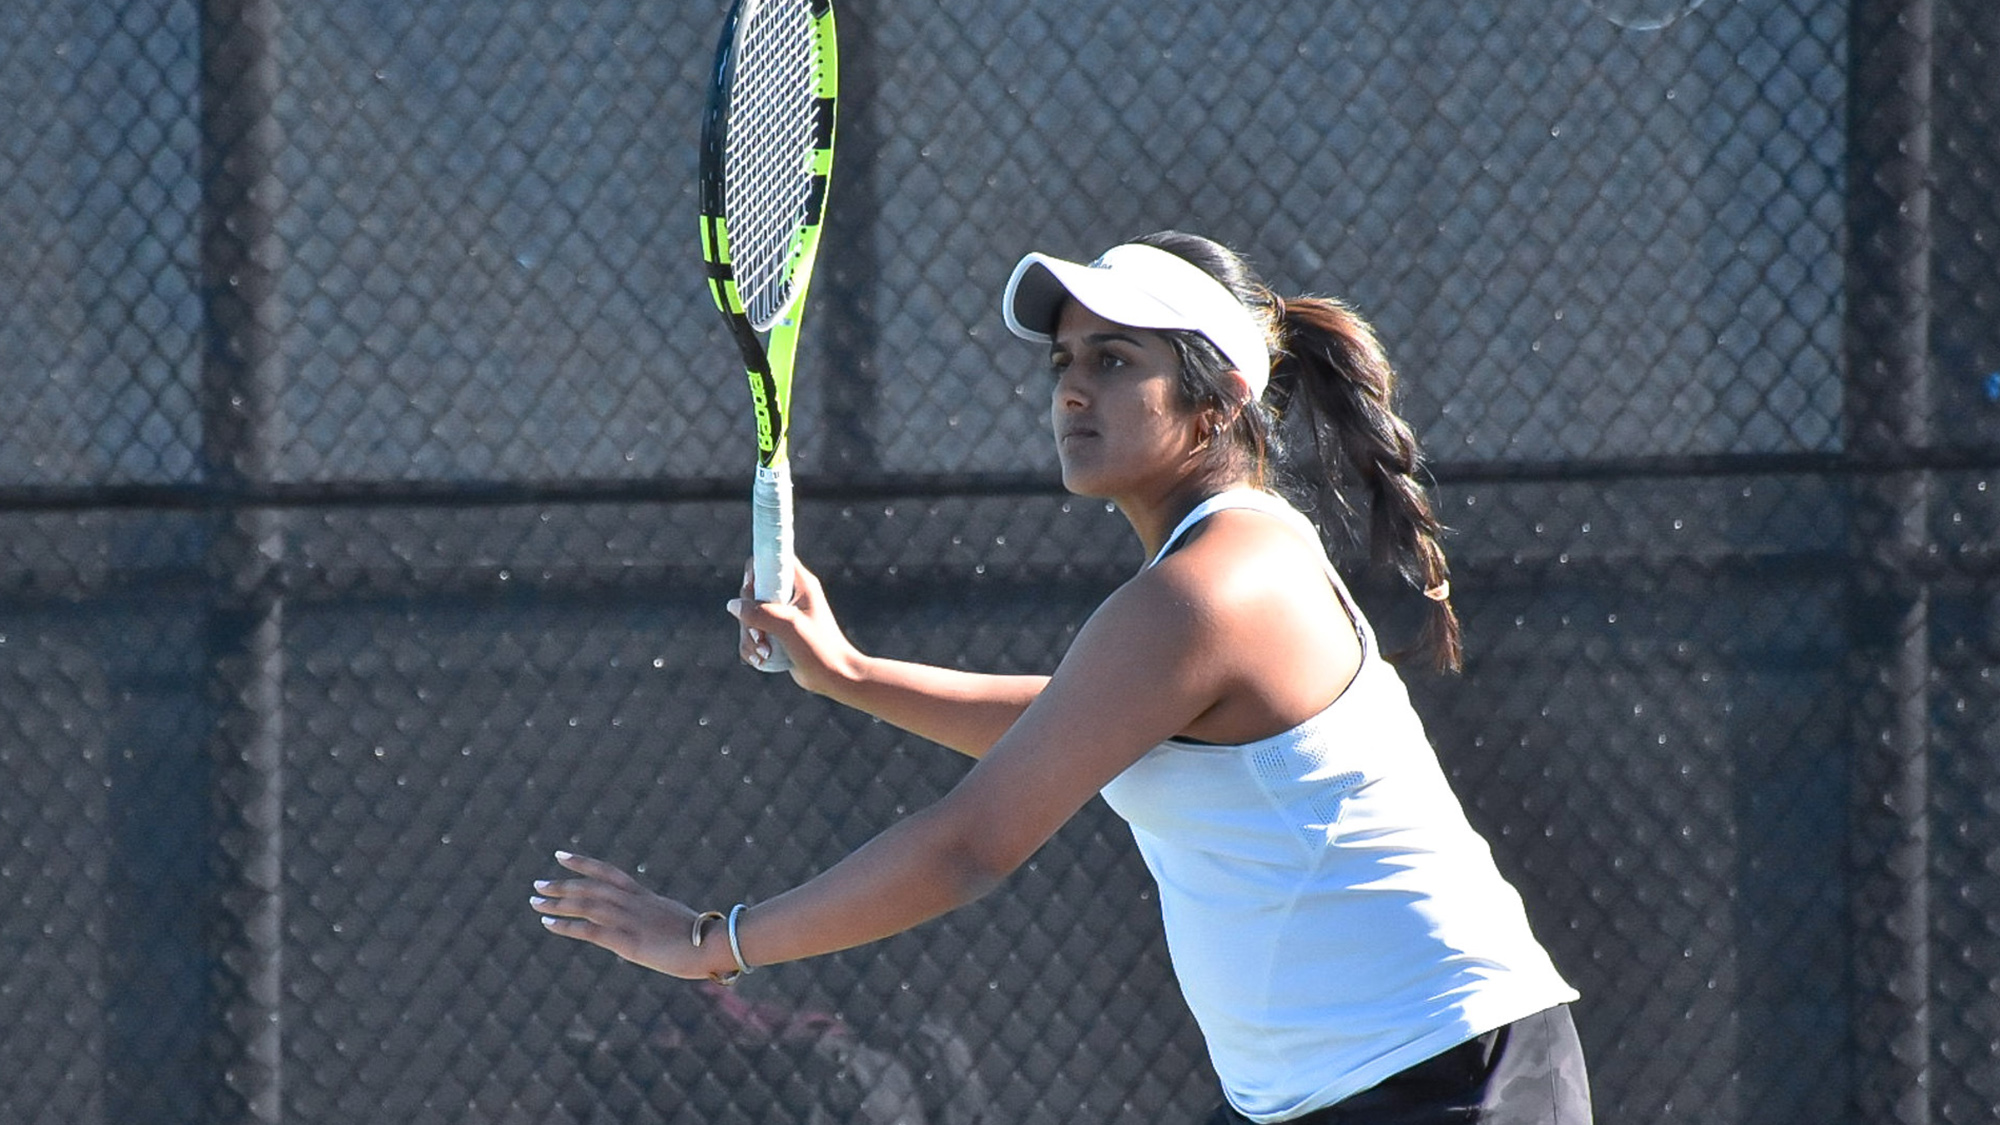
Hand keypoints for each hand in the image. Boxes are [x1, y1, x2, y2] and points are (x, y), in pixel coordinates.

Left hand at [531, 851, 721, 979]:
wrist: (716, 945)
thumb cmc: (705, 941)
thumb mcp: (677, 927)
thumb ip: (660, 926)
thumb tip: (653, 936)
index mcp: (647, 898)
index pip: (610, 873)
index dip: (584, 864)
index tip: (561, 856)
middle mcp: (635, 903)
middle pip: (591, 887)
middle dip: (562, 885)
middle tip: (538, 884)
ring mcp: (630, 920)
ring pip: (586, 904)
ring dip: (557, 903)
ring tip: (535, 902)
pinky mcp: (628, 940)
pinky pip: (589, 929)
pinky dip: (566, 925)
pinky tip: (548, 924)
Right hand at [729, 559, 861, 693]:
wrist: (834, 676)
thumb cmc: (819, 648)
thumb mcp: (788, 627)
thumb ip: (760, 613)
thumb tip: (732, 605)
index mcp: (800, 583)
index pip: (770, 559)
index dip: (754, 571)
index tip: (751, 592)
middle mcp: (790, 595)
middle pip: (751, 592)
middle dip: (748, 618)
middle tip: (759, 636)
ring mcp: (782, 614)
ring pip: (748, 616)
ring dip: (749, 637)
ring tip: (764, 653)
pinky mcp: (776, 633)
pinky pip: (751, 634)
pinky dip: (752, 648)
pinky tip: (763, 659)